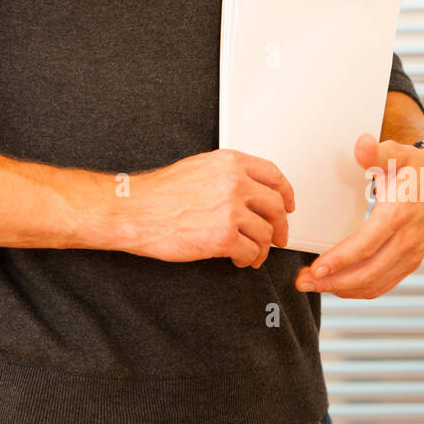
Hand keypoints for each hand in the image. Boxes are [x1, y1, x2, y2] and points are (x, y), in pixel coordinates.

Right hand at [125, 148, 295, 268]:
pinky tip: (239, 260)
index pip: (274, 175)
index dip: (286, 192)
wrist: (135, 211)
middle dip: (280, 226)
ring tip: (251, 254)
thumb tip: (250, 190)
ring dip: (262, 248)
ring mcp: (231, 210)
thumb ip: (227, 175)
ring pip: (265, 232)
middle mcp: (235, 183)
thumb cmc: (158, 194)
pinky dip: (248, 259)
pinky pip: (250, 251)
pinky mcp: (223, 237)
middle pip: (276, 206)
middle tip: (278, 237)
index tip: (288, 204)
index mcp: (230, 163)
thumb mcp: (198, 168)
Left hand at [294, 133, 423, 299]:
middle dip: (332, 282)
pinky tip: (339, 287)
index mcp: (399, 214)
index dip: (340, 259)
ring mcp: (411, 255)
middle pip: (368, 272)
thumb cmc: (418, 169)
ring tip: (314, 285)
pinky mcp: (411, 262)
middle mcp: (406, 239)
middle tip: (303, 282)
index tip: (316, 268)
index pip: (366, 244)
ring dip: (342, 289)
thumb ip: (377, 152)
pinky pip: (384, 284)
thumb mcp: (399, 154)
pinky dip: (360, 290)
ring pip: (375, 283)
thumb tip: (361, 143)